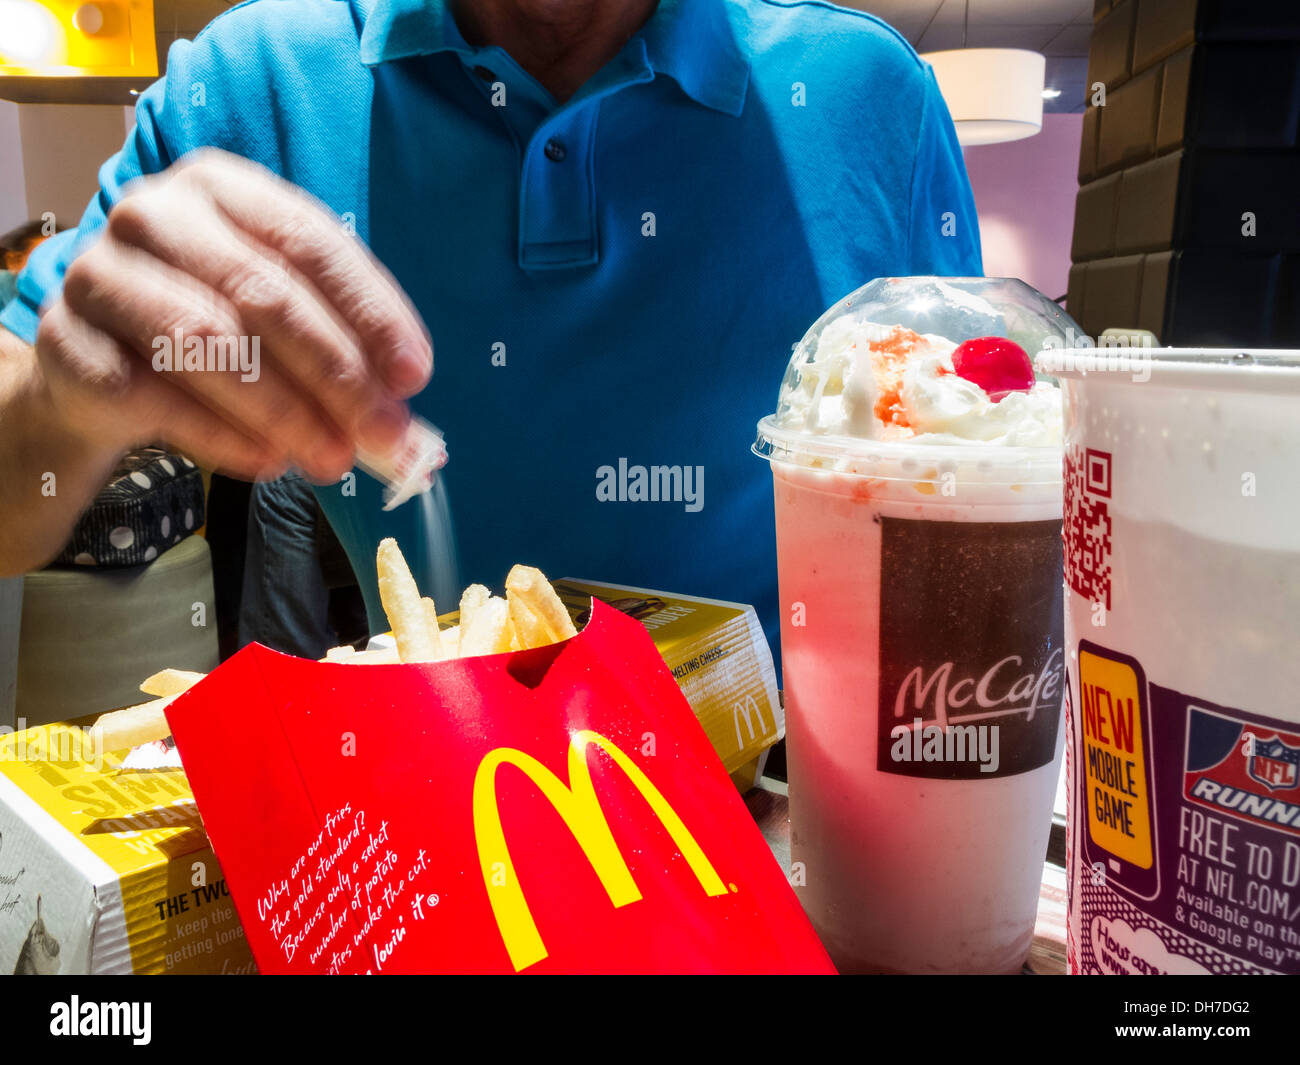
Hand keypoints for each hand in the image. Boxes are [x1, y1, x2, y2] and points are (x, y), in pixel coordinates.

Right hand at [35, 148, 431, 482]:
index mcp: (220, 188)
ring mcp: (101, 274)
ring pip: (210, 343)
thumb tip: (403, 400)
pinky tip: (270, 462)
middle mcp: (154, 215)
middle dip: (337, 374)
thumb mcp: (277, 314)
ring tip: (332, 458)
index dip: (370, 312)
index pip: (310, 241)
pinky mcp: (69, 342)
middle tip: (383, 435)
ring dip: (286, 412)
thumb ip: (340, 341)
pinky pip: (156, 395)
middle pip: (264, 294)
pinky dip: (224, 436)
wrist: (102, 371)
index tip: (413, 376)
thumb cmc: (212, 329)